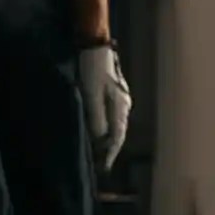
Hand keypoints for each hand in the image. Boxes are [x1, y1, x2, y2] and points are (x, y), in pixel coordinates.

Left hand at [79, 45, 131, 171]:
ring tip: (99, 152)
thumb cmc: (92, 71)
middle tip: (102, 164)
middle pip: (119, 132)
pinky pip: (113, 117)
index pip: (117, 136)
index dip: (110, 153)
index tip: (104, 168)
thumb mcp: (91, 96)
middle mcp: (124, 105)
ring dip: (109, 139)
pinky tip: (99, 131)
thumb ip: (96, 119)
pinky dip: (107, 128)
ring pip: (116, 125)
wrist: (96, 47)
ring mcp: (120, 98)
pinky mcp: (114, 94)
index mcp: (120, 107)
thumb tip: (101, 139)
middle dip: (110, 149)